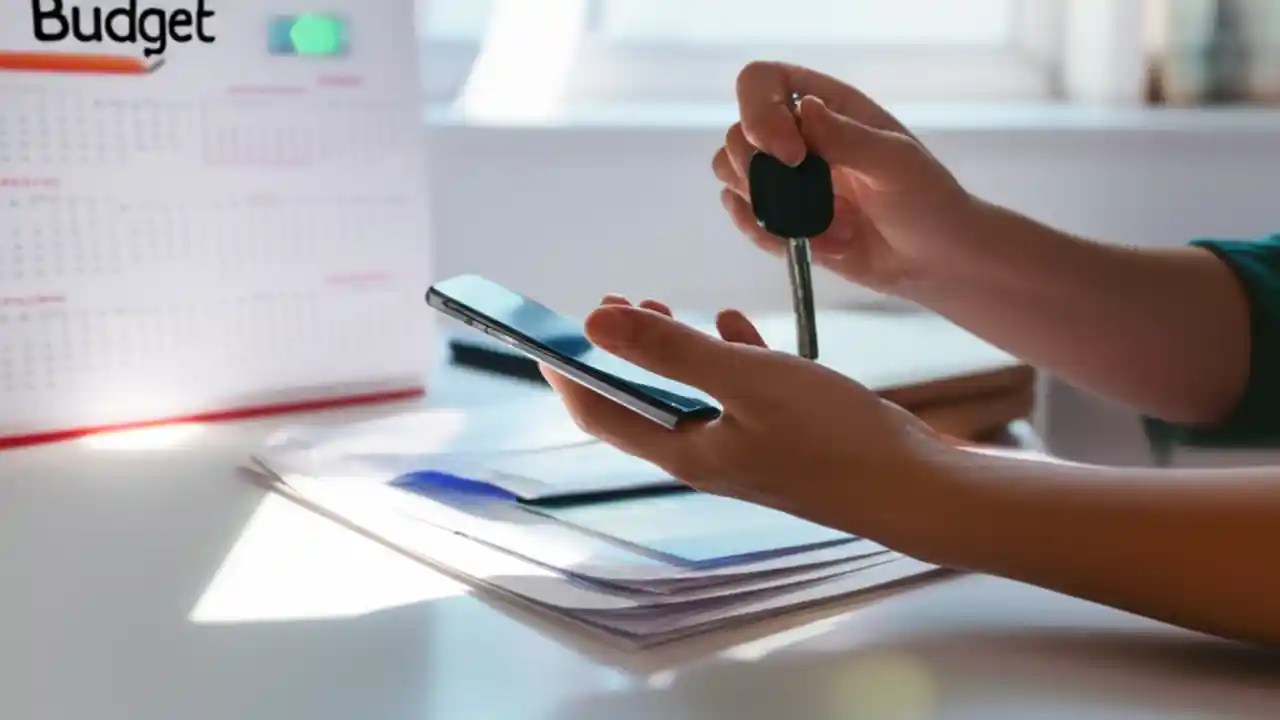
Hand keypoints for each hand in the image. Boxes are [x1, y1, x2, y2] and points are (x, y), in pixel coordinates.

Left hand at [541, 296, 958, 554]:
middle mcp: (705, 455)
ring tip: (662, 308)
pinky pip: (735, 394)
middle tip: (608, 305)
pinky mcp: (777, 438)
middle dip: (615, 354)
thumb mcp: (745, 380)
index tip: (541, 330)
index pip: (598, 412)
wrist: (910, 484)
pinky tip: (738, 329)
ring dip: (670, 352)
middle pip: (638, 403)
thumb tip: (593, 322)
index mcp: (684, 449)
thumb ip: (670, 350)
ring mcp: (742, 448)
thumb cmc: (831, 437)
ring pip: (687, 395)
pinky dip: (728, 358)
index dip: (565, 371)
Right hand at [713, 61, 989, 296]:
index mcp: (825, 106)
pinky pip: (745, 218)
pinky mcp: (782, 220)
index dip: (760, 112)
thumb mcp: (896, 163)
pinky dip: (761, 232)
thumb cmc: (926, 200)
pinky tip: (801, 243)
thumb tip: (802, 108)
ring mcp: (787, 180)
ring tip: (811, 224)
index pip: (762, 82)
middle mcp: (797, 137)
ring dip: (761, 203)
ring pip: (730, 175)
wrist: (934, 260)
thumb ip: (848, 138)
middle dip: (756, 169)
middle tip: (799, 196)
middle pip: (736, 134)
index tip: (791, 154)